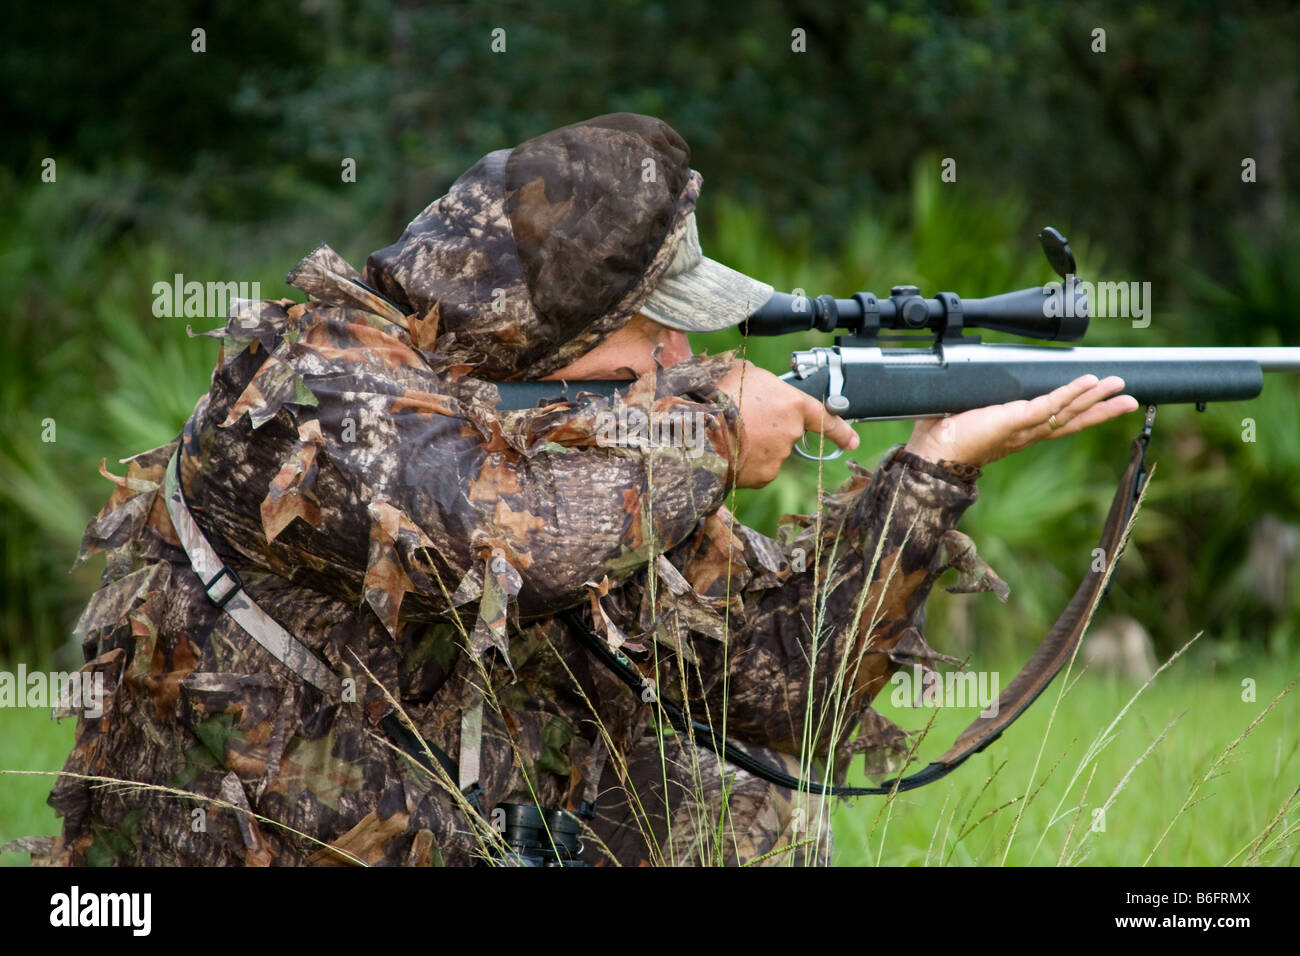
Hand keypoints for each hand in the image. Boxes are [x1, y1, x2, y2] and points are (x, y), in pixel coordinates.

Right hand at [716, 360, 859, 487]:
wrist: (700, 429)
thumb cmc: (720, 395)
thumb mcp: (744, 373)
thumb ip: (763, 382)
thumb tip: (759, 385)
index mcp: (793, 404)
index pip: (825, 418)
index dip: (840, 430)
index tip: (853, 440)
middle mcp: (791, 433)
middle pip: (784, 433)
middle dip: (766, 430)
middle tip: (738, 421)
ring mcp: (778, 457)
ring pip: (768, 452)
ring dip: (752, 445)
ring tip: (726, 434)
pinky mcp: (763, 476)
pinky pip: (755, 469)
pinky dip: (743, 463)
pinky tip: (727, 452)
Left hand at [904, 374, 1139, 468]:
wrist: (931, 453)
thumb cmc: (940, 435)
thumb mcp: (967, 409)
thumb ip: (975, 397)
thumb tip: (964, 376)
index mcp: (1017, 431)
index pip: (1054, 419)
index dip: (1077, 408)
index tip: (1096, 397)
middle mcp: (1026, 432)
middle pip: (1072, 420)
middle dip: (1101, 409)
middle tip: (1129, 398)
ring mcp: (1023, 428)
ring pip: (1068, 412)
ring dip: (1096, 398)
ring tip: (1121, 388)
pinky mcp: (1015, 420)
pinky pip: (1051, 405)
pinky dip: (1072, 393)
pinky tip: (1091, 382)